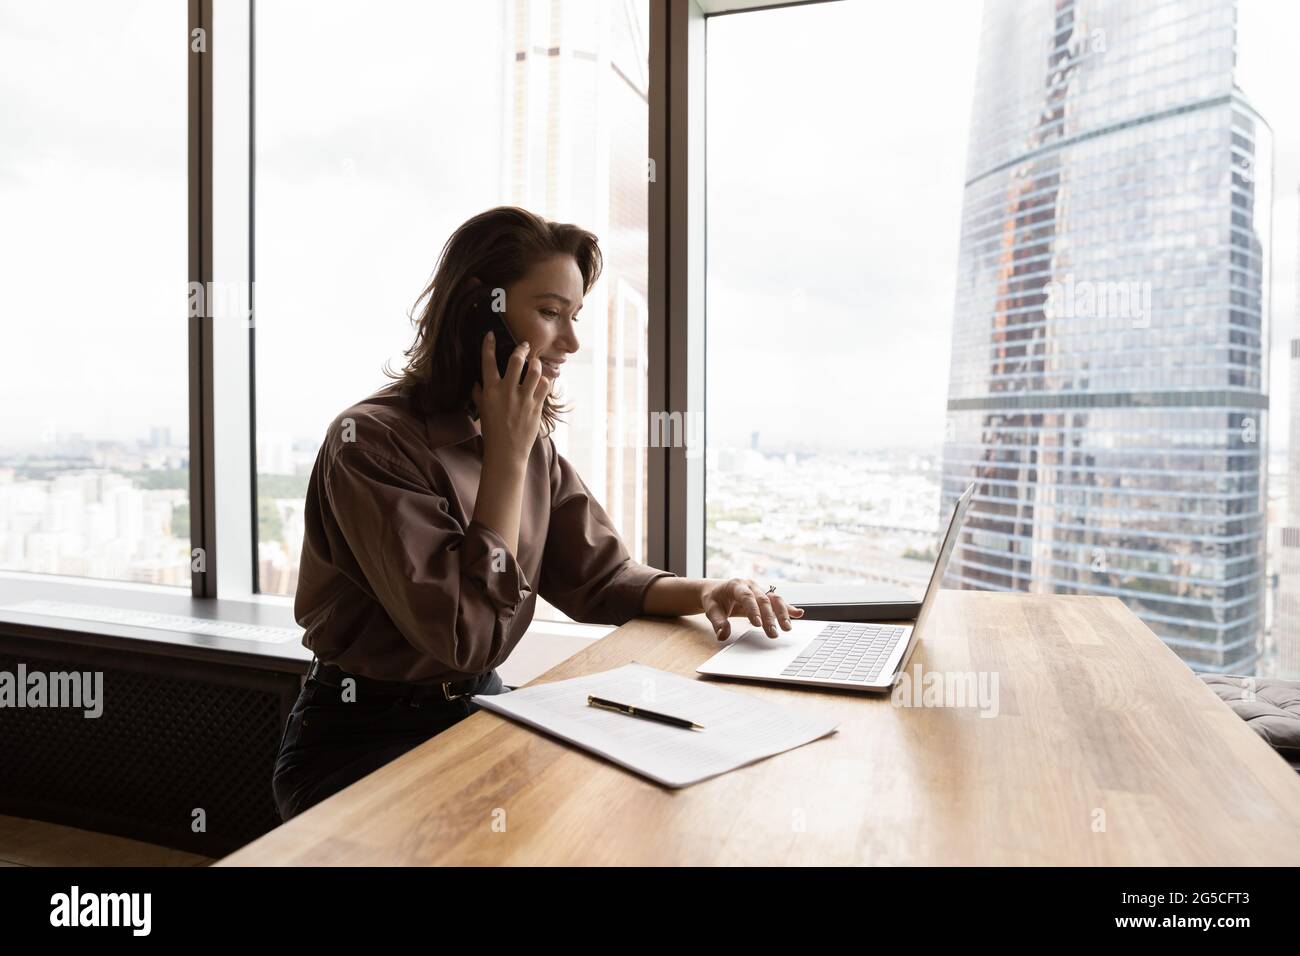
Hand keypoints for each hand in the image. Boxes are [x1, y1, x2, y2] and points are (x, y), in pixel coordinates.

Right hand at [471, 330, 549, 464]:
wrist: (506, 452)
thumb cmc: (492, 432)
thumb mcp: (482, 411)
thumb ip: (479, 394)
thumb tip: (476, 382)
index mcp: (490, 391)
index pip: (488, 362)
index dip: (489, 345)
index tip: (491, 334)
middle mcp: (507, 392)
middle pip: (516, 360)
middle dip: (521, 349)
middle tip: (524, 345)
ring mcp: (523, 399)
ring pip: (534, 370)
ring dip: (536, 363)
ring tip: (535, 363)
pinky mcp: (537, 407)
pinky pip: (544, 385)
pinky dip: (544, 380)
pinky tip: (542, 381)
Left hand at [702, 578, 803, 640]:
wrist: (716, 591)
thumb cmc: (714, 599)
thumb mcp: (711, 610)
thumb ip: (717, 622)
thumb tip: (722, 635)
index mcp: (736, 585)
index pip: (746, 597)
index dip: (753, 610)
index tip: (757, 624)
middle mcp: (751, 585)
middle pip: (764, 600)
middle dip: (770, 617)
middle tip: (773, 633)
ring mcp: (760, 590)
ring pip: (774, 600)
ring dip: (782, 614)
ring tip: (787, 628)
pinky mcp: (765, 597)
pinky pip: (778, 602)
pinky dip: (788, 608)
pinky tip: (799, 614)